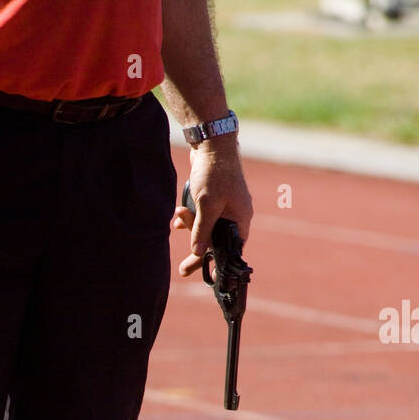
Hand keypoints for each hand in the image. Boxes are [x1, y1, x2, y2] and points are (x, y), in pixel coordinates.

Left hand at [171, 143, 252, 277]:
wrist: (211, 143)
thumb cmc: (215, 173)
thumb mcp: (206, 205)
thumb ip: (201, 230)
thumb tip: (198, 253)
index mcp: (240, 219)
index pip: (231, 249)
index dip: (218, 262)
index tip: (206, 276)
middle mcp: (235, 215)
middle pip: (215, 240)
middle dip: (197, 247)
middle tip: (182, 270)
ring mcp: (224, 206)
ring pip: (205, 227)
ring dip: (190, 226)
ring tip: (178, 216)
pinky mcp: (213, 198)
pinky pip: (201, 215)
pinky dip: (189, 216)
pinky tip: (178, 213)